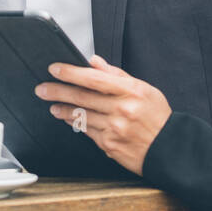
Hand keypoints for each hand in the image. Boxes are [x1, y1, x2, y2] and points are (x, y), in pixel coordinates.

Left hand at [34, 55, 170, 175]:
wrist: (169, 149)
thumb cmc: (157, 117)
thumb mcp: (144, 89)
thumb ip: (117, 75)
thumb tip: (94, 62)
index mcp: (131, 92)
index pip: (94, 79)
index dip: (71, 73)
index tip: (55, 69)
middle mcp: (121, 110)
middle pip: (82, 97)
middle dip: (57, 91)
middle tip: (42, 88)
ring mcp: (114, 130)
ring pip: (80, 116)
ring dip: (62, 109)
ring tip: (52, 104)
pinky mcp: (110, 146)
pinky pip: (87, 131)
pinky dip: (76, 123)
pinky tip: (68, 119)